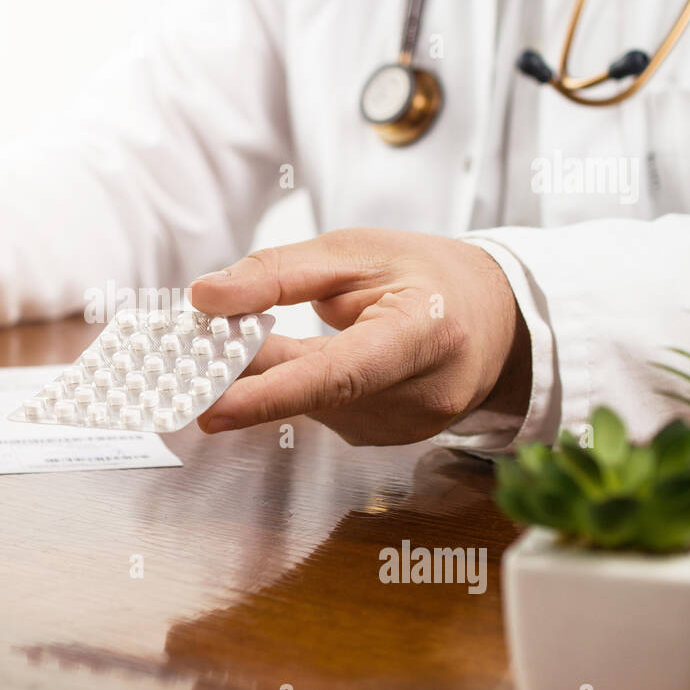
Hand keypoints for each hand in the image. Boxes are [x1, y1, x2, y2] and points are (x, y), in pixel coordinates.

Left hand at [185, 228, 530, 444]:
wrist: (497, 319)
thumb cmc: (429, 276)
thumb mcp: (354, 250)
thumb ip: (278, 273)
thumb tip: (205, 297)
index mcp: (424, 333)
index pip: (339, 374)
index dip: (272, 394)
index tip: (213, 408)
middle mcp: (422, 393)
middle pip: (313, 393)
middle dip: (249, 376)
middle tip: (193, 360)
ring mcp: (407, 426)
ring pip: (311, 406)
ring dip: (275, 377)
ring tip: (263, 338)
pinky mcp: (387, 439)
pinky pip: (322, 414)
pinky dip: (299, 388)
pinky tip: (304, 361)